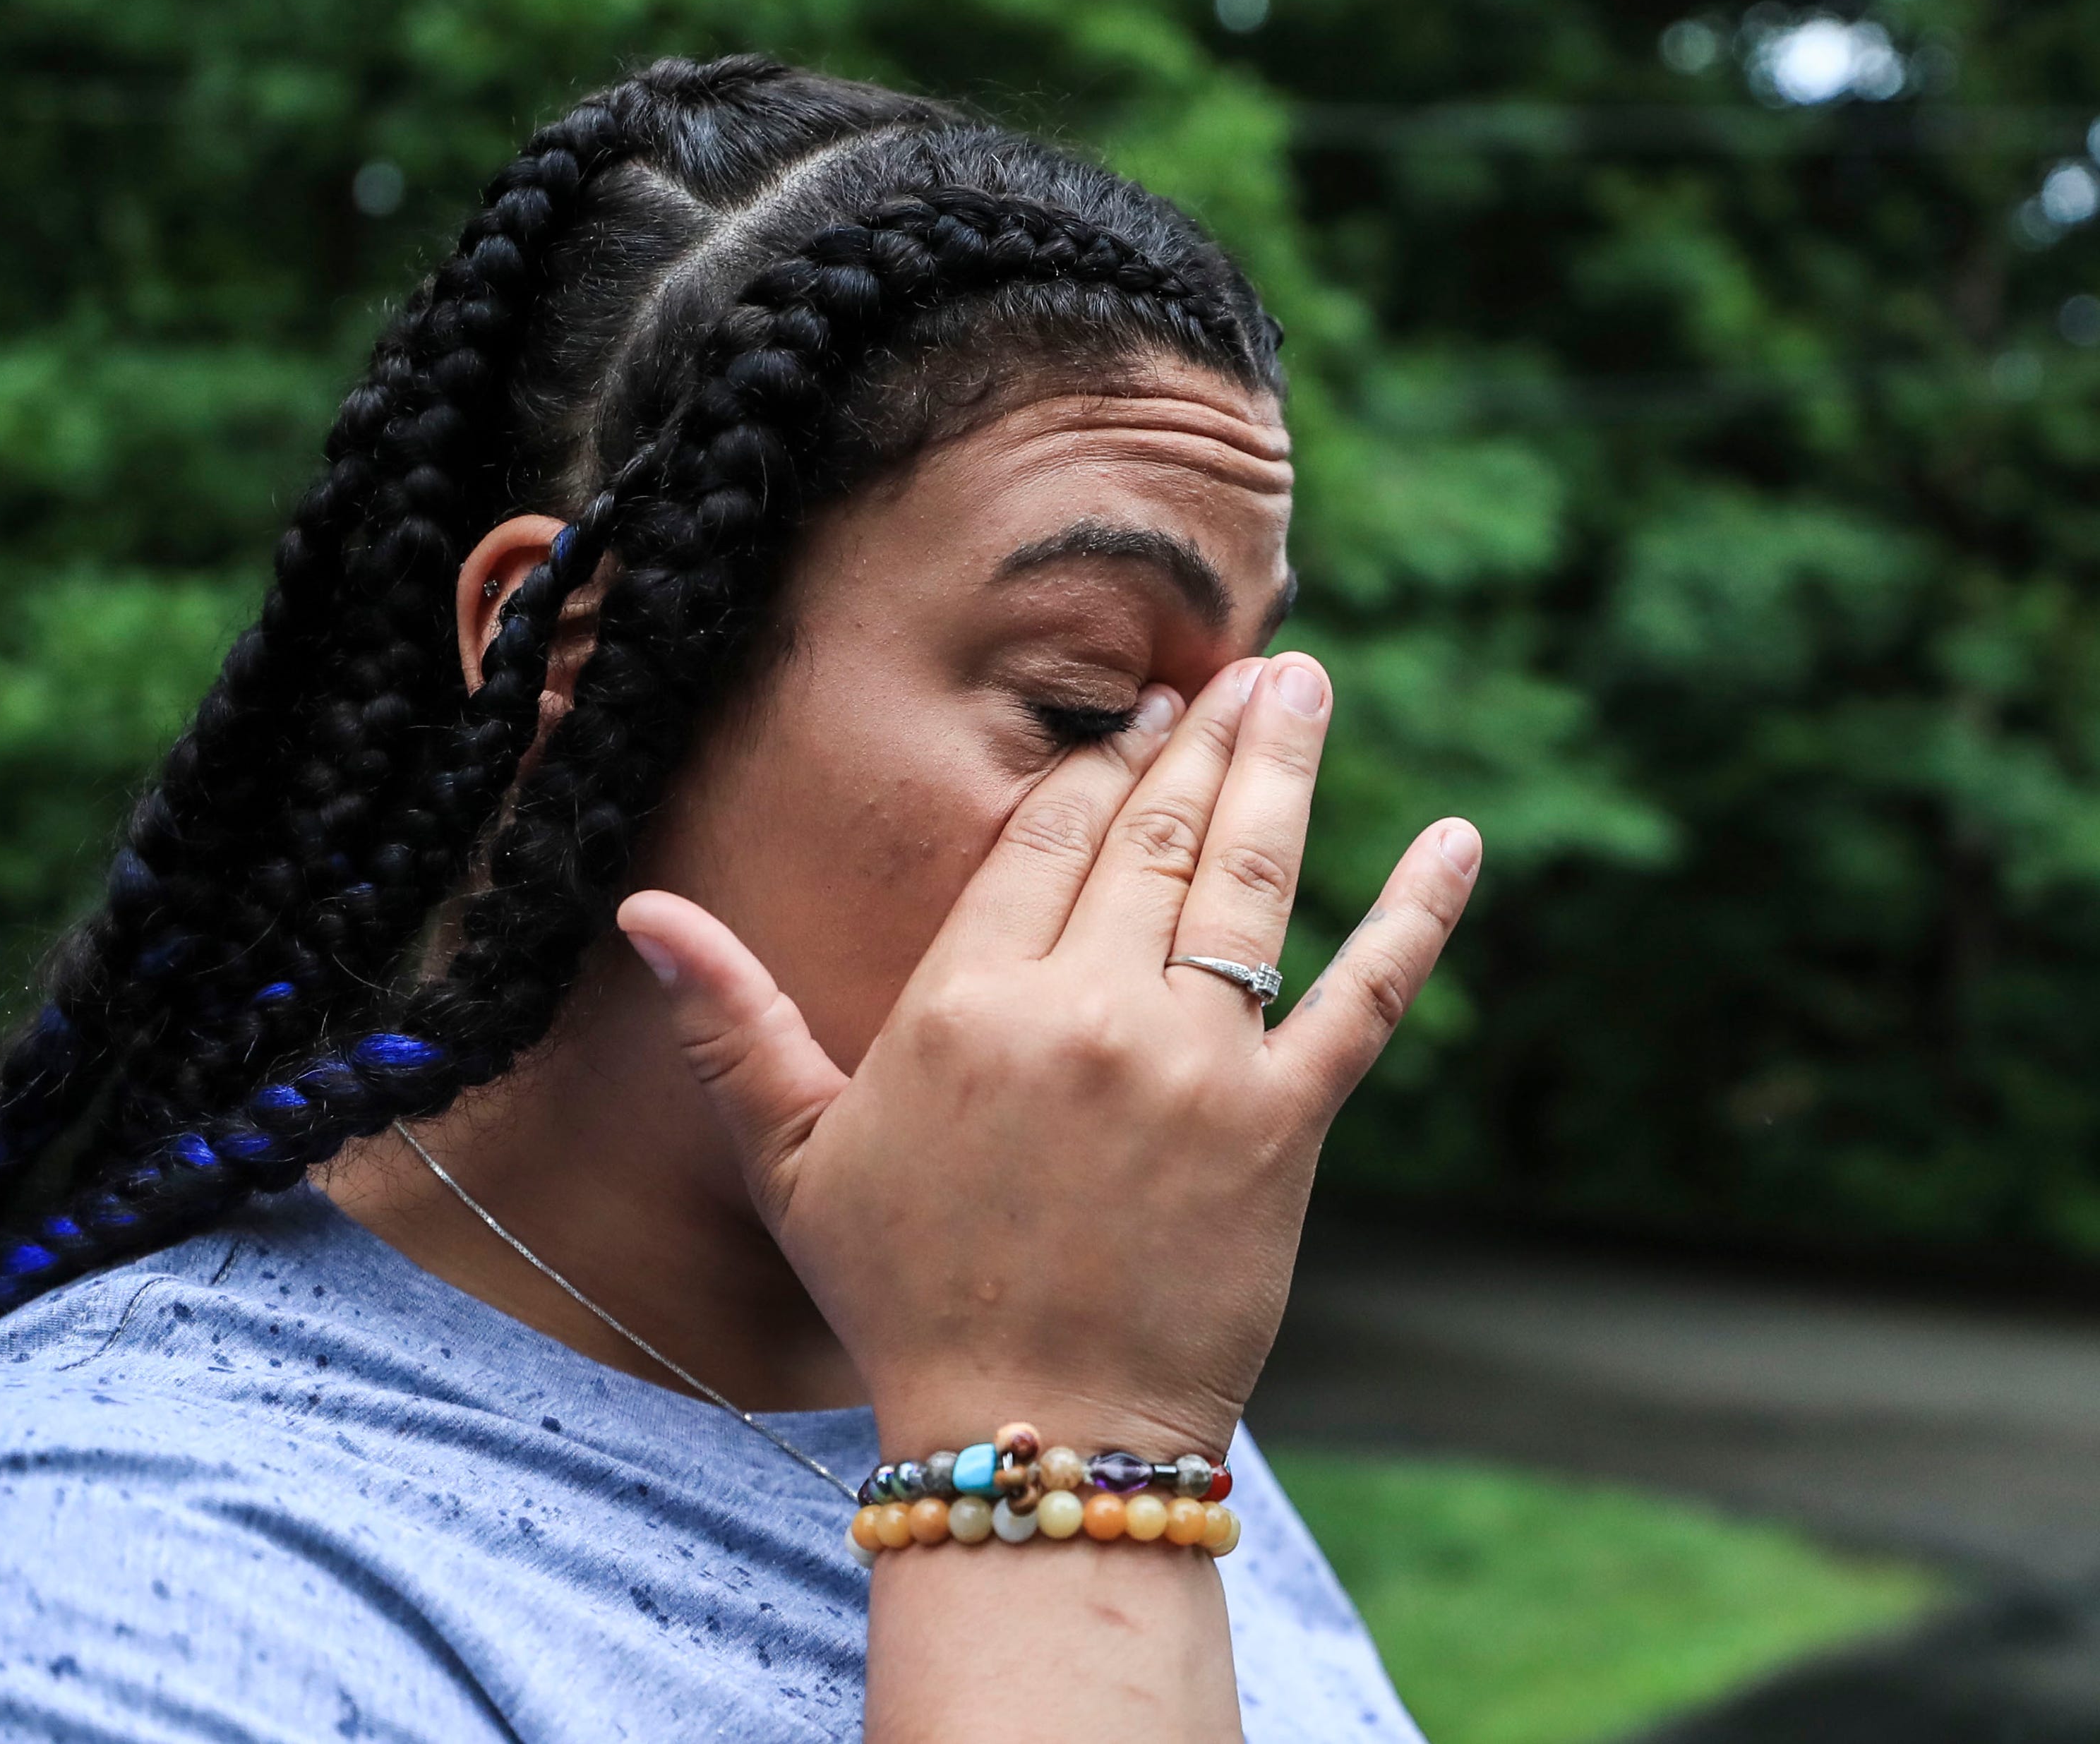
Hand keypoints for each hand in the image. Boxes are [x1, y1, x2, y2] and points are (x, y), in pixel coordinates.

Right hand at [617, 652, 1479, 1459]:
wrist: (1033, 1438)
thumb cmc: (902, 1296)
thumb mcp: (791, 1156)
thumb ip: (731, 1022)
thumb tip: (642, 908)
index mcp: (966, 1005)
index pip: (1045, 839)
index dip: (1098, 765)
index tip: (1139, 712)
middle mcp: (1083, 1011)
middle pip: (1153, 834)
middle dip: (1201, 737)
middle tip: (1243, 666)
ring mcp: (1193, 1065)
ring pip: (1249, 879)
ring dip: (1283, 768)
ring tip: (1302, 686)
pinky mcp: (1283, 1127)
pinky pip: (1366, 997)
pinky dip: (1418, 914)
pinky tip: (1461, 841)